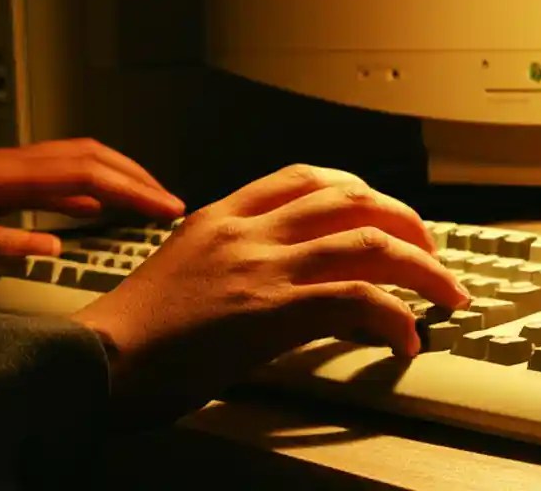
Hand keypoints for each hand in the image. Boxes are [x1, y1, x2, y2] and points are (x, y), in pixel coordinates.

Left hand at [0, 139, 184, 260]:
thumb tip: (56, 248)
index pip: (86, 171)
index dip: (133, 188)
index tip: (168, 209)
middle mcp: (5, 164)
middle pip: (90, 155)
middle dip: (136, 176)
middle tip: (171, 205)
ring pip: (75, 162)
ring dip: (116, 178)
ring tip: (145, 204)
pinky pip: (53, 179)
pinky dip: (86, 190)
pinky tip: (94, 211)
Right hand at [70, 164, 469, 428]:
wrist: (94, 363)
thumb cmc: (135, 332)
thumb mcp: (188, 271)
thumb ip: (241, 259)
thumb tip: (302, 281)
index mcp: (223, 215)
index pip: (306, 176)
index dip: (359, 190)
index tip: (385, 213)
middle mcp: (249, 230)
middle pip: (352, 198)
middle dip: (405, 220)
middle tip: (431, 250)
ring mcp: (264, 267)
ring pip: (370, 244)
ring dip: (422, 267)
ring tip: (446, 293)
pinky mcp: (274, 311)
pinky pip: (359, 299)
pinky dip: (396, 316)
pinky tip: (406, 337)